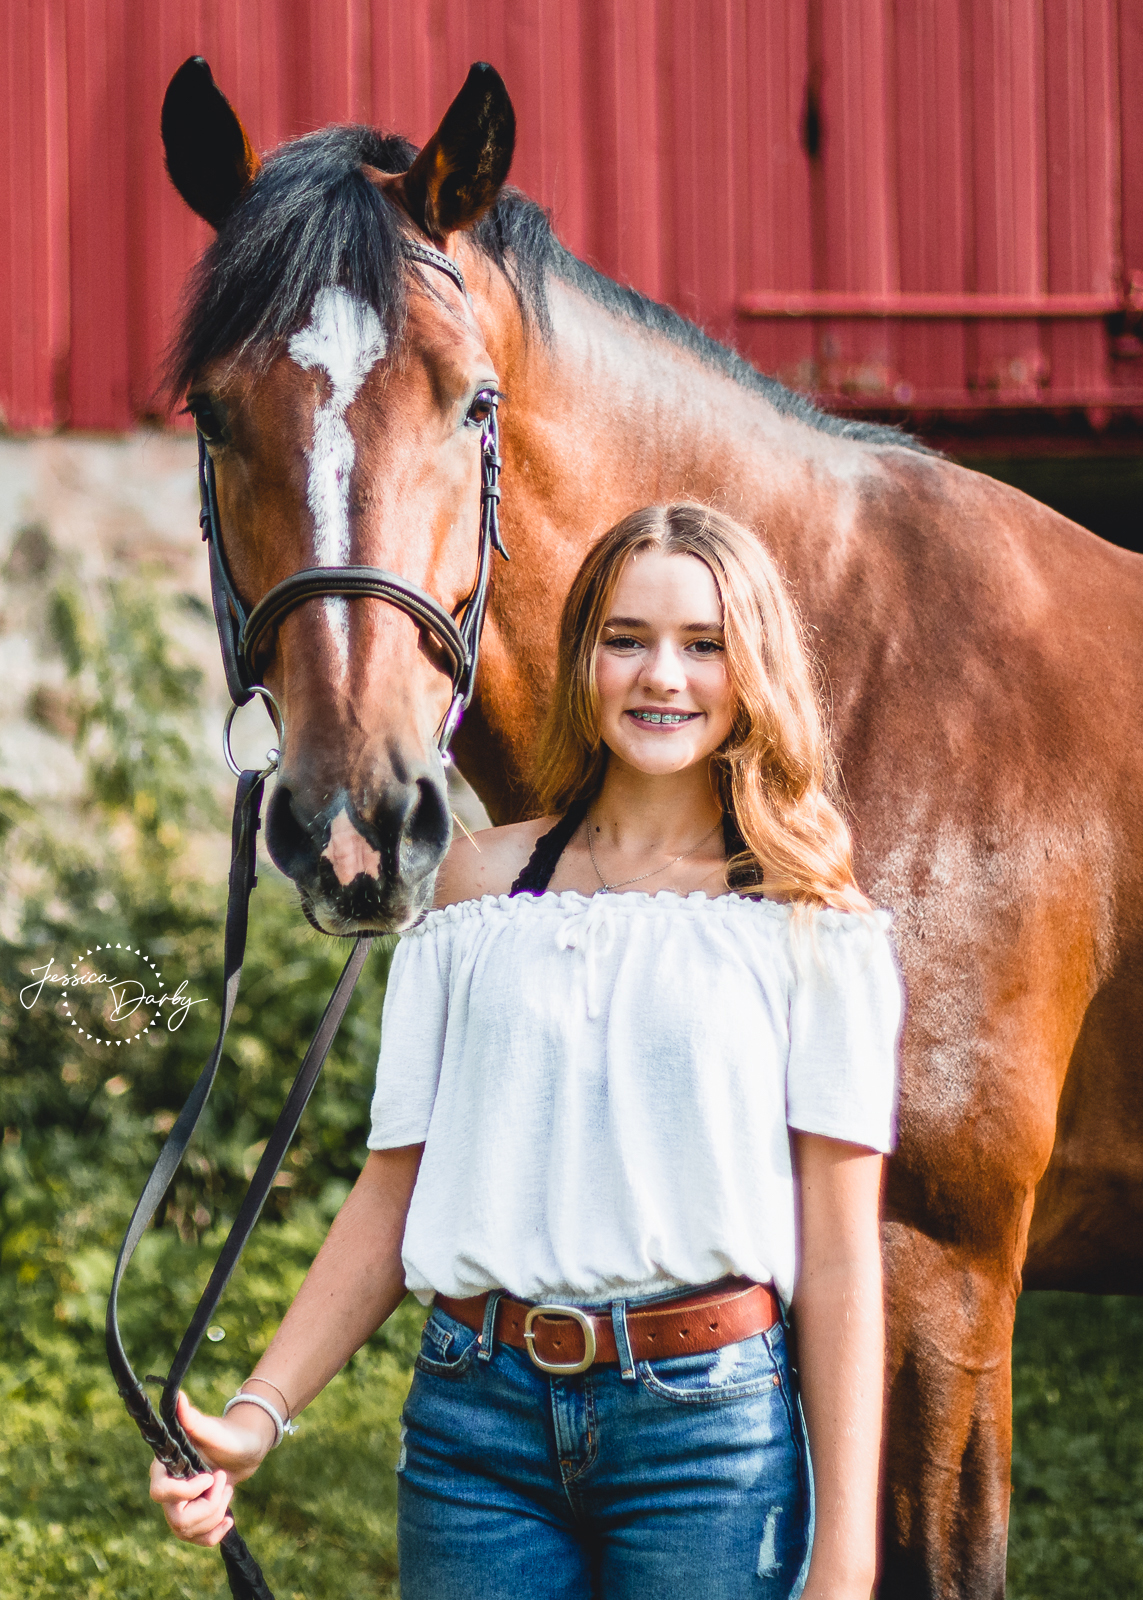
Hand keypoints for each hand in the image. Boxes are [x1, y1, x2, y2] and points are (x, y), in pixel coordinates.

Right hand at [148, 1390, 275, 1545]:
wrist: (245, 1448)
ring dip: (215, 1515)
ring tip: (228, 1490)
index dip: (186, 1492)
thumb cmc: (229, 1435)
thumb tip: (178, 1397)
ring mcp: (180, 1505)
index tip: (211, 1476)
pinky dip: (213, 1535)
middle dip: (207, 1507)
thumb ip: (193, 1419)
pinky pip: (196, 1539)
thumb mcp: (213, 1429)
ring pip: (187, 1531)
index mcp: (167, 1467)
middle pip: (176, 1519)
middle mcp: (169, 1488)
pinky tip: (229, 1522)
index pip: (160, 1493)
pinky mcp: (194, 1517)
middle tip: (223, 1483)